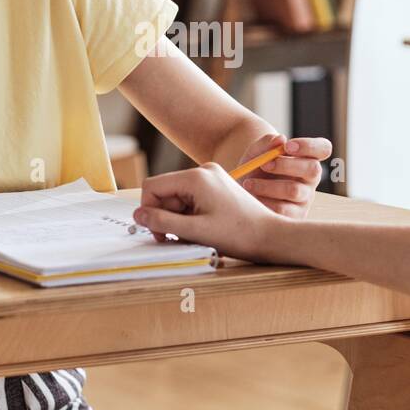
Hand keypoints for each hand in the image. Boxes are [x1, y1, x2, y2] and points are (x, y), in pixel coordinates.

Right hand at [135, 163, 291, 263]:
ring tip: (195, 235)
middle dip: (166, 216)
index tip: (158, 232)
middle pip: (165, 192)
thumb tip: (138, 215)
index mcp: (196, 177)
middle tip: (178, 238)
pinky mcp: (216, 187)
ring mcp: (211, 178)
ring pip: (177, 198)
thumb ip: (163, 222)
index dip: (148, 210)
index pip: (152, 186)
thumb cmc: (239, 234)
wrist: (271, 237)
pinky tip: (202, 229)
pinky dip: (190, 216)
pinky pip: (191, 199)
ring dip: (178, 218)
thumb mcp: (196, 231)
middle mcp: (203, 171)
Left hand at [234, 134, 330, 218]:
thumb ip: (266, 143)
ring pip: (294, 191)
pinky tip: (253, 199)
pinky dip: (265, 203)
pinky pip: (283, 210)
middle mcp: (311, 178)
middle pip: (313, 169)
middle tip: (264, 164)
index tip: (287, 145)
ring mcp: (305, 197)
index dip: (309, 146)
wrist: (243, 191)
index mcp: (308, 158)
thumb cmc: (255, 169)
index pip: (323, 149)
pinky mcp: (296, 215)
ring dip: (268, 186)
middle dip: (287, 165)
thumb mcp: (256, 152)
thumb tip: (280, 139)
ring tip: (248, 183)